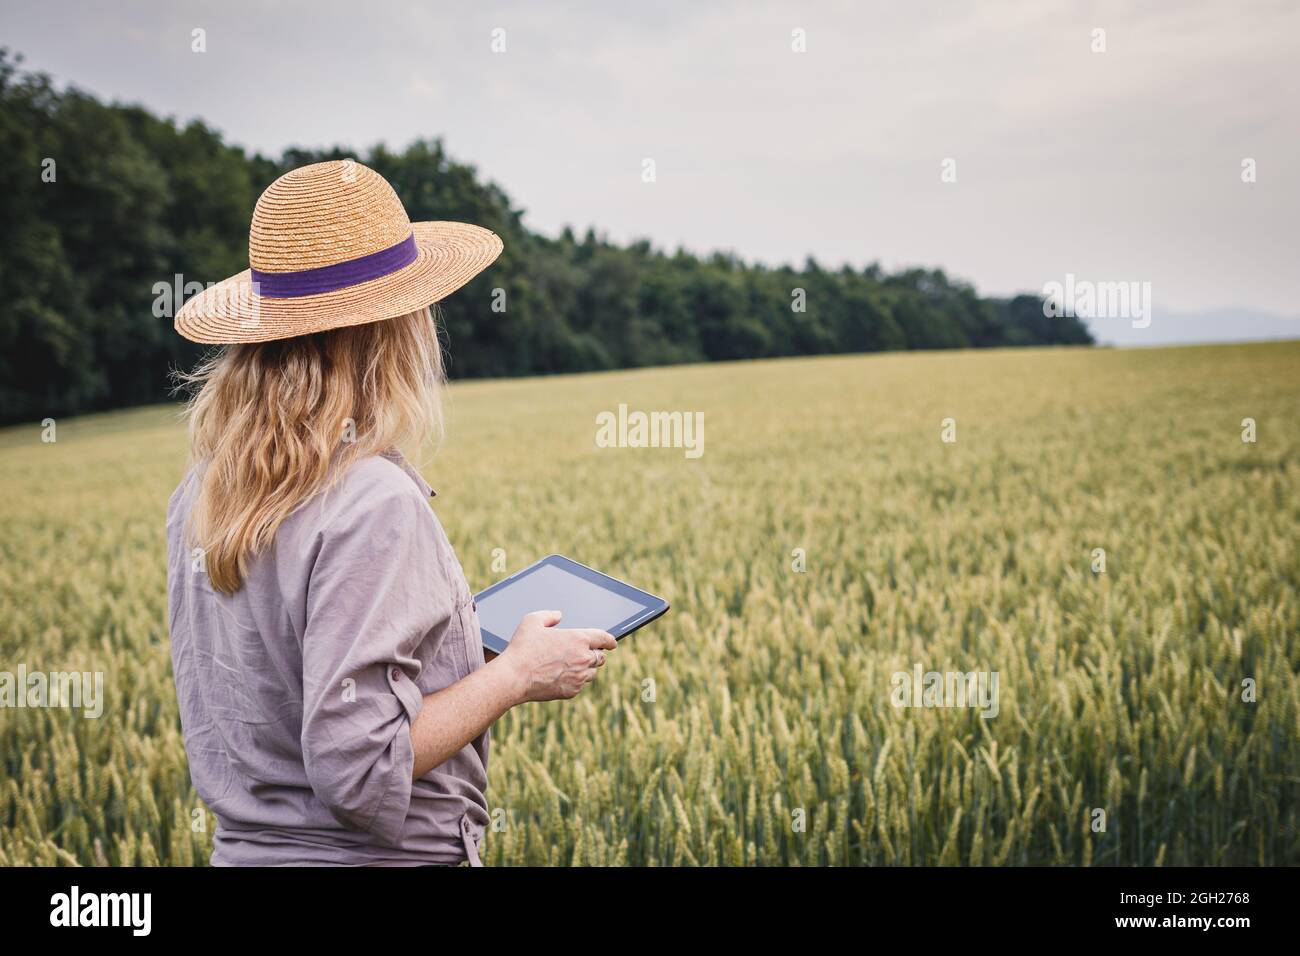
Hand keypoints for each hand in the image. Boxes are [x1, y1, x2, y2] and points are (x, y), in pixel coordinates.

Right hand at [497, 610, 615, 702]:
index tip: (612, 643)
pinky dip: (576, 681)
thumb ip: (548, 615)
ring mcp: (579, 677)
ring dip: (587, 668)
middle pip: (600, 657)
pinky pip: (580, 685)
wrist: (514, 677)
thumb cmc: (522, 648)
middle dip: (595, 654)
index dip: (610, 640)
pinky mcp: (572, 691)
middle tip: (585, 653)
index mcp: (578, 639)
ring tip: (573, 665)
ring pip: (592, 673)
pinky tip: (562, 676)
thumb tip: (558, 615)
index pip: (604, 638)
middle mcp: (583, 658)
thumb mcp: (532, 621)